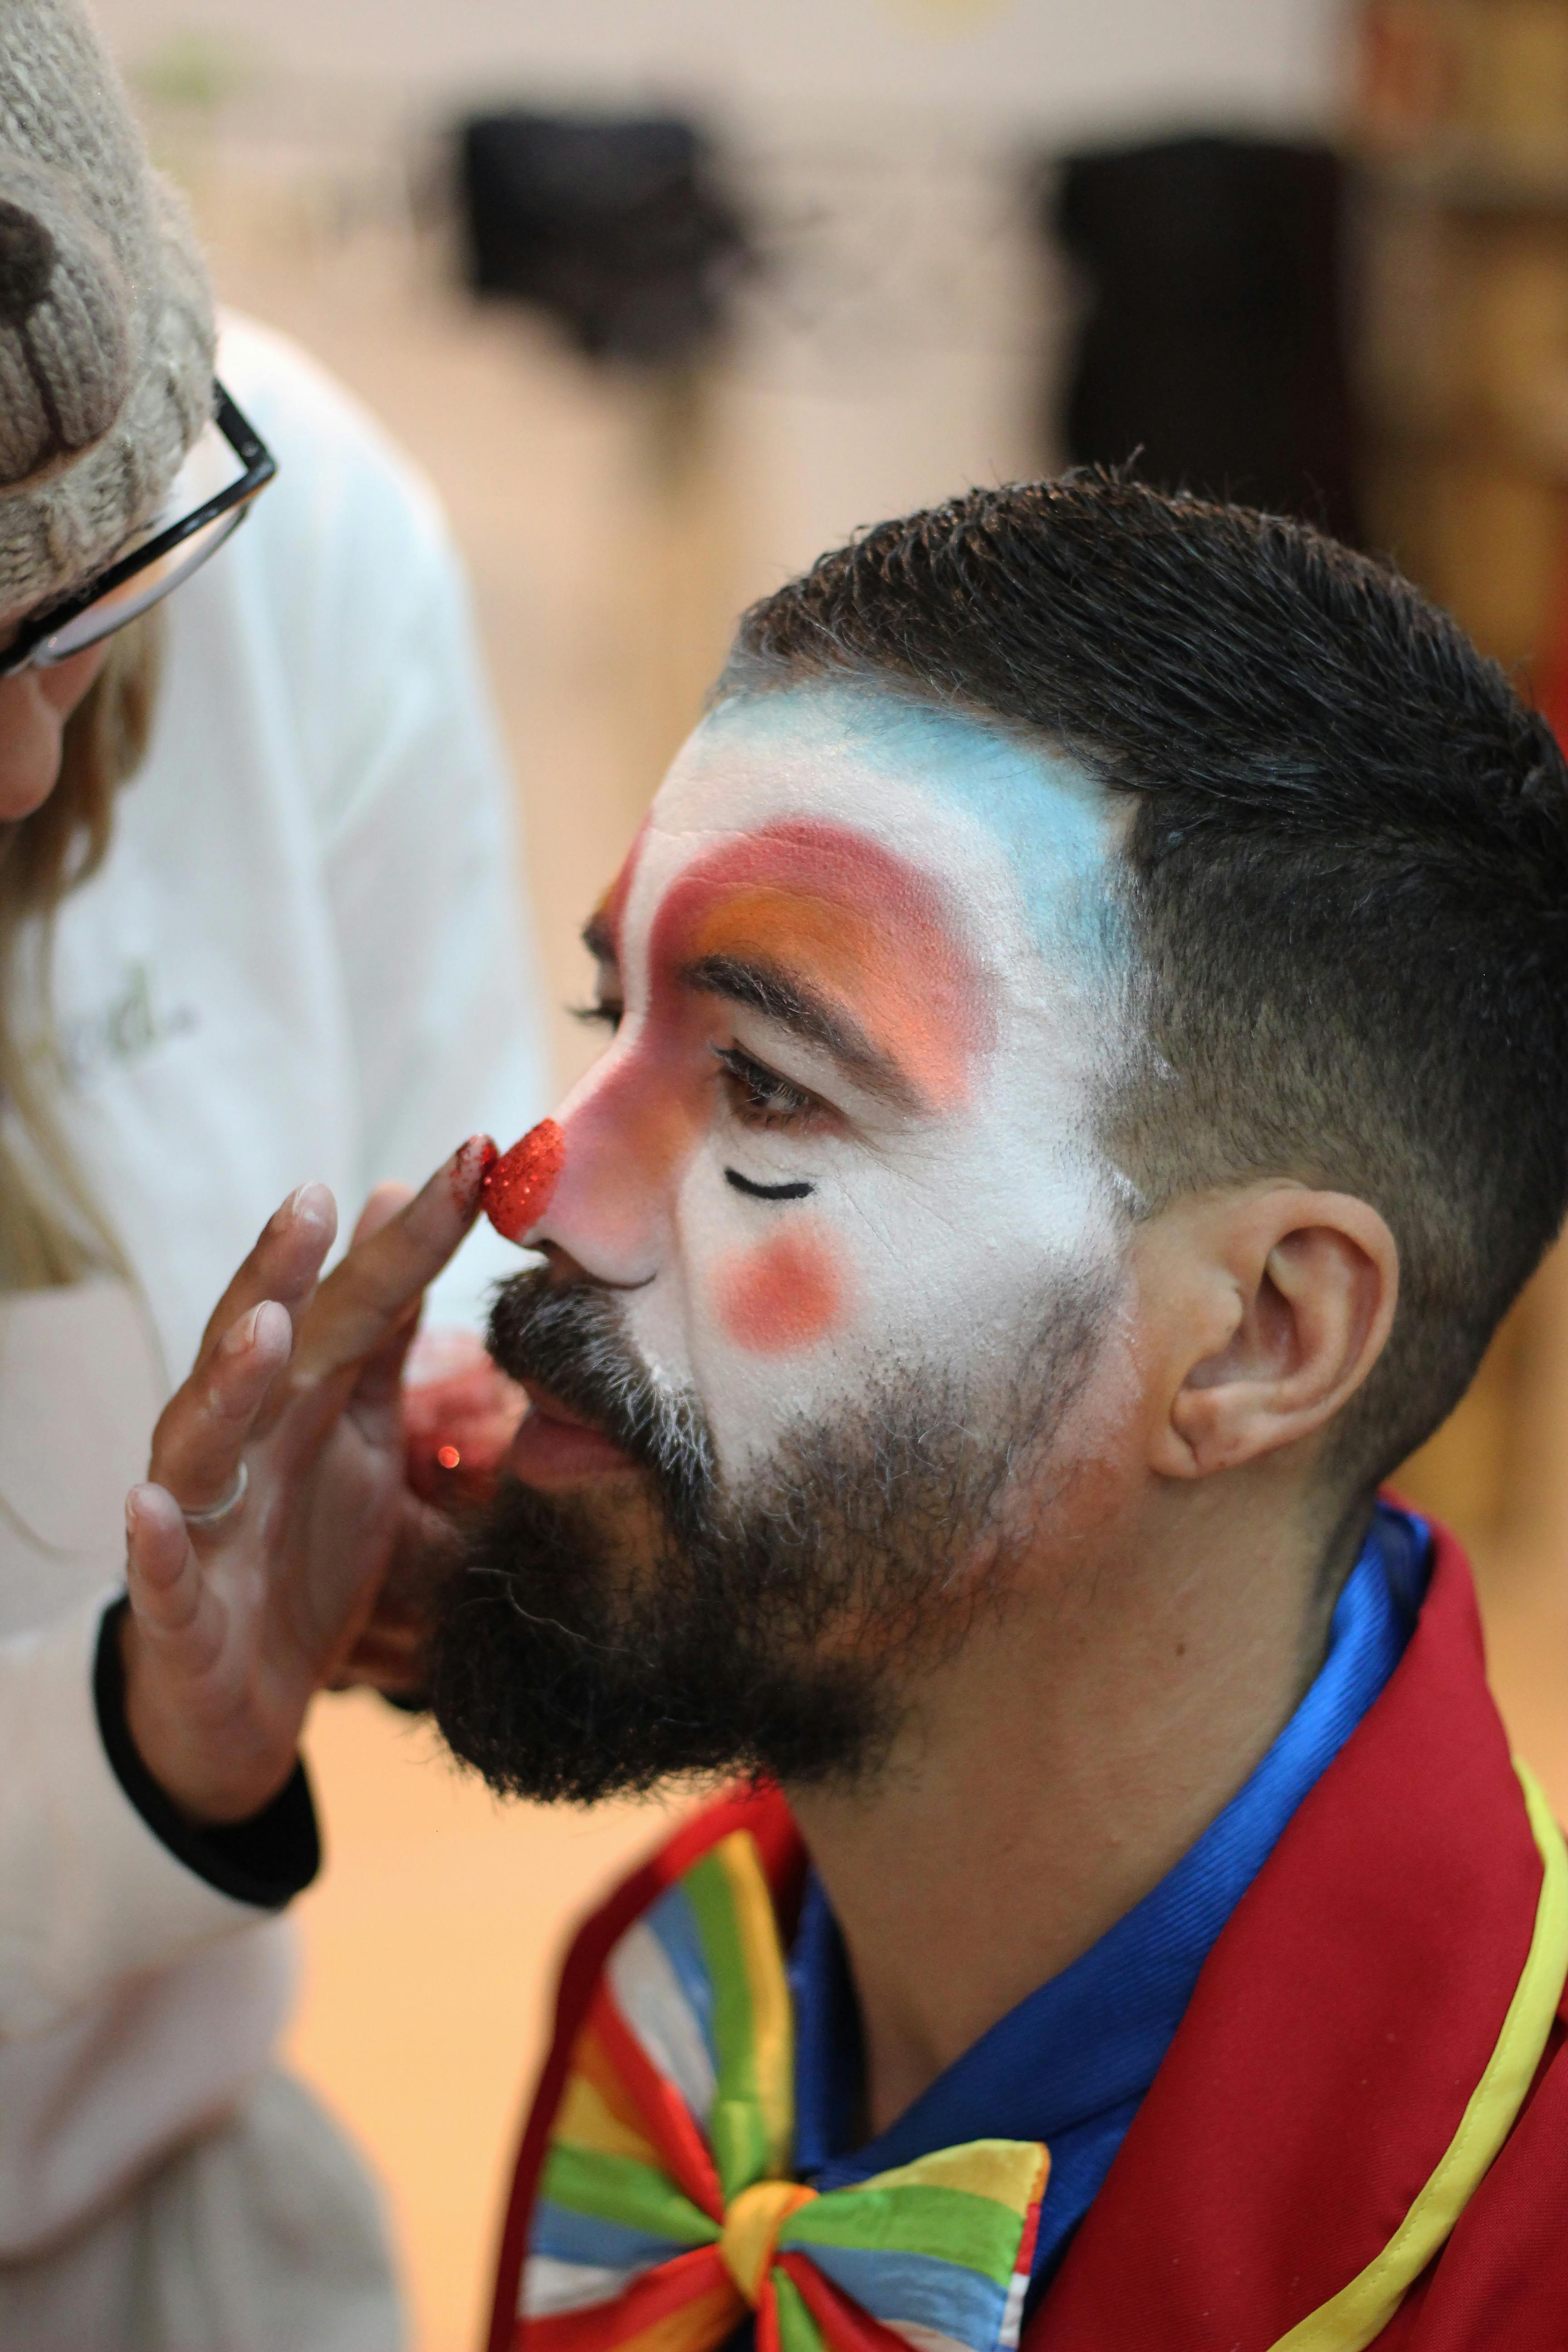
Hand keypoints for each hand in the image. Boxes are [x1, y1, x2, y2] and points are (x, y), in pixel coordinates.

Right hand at [121, 1139, 493, 1824]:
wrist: (243, 1705)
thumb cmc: (302, 1551)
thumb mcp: (362, 1433)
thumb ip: (380, 1331)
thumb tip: (397, 1202)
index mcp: (299, 1399)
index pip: (357, 1302)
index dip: (410, 1238)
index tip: (471, 1160)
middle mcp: (243, 1443)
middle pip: (258, 1347)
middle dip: (280, 1275)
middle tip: (314, 1204)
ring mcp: (202, 1522)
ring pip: (200, 1442)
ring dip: (224, 1384)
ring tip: (263, 1329)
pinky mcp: (178, 1610)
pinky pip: (158, 1572)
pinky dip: (151, 1539)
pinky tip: (145, 1503)